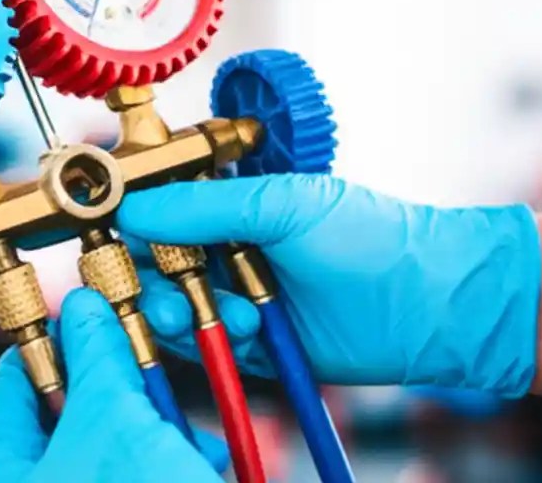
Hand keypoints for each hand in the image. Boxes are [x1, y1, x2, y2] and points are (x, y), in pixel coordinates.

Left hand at [0, 288, 228, 482]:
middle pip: (69, 411)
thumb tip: (83, 307)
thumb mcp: (116, 422)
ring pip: (118, 441)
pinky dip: (177, 457)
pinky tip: (205, 459)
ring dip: (160, 422)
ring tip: (186, 428)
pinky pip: (148, 470)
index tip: (85, 310)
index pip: (10, 388)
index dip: (49, 339)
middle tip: (144, 354)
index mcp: (9, 478)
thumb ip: (96, 358)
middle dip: (118, 382)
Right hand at [117, 174, 541, 395]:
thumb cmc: (371, 237)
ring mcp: (234, 290)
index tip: (109, 230)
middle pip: (148, 260)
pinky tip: (247, 332)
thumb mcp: (285, 205)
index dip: (129, 217)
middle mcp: (224, 242)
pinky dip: (213, 340)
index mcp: (230, 197)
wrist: (432, 304)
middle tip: (171, 296)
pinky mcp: (247, 340)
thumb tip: (132, 207)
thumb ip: (204, 207)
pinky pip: (201, 344)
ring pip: (168, 305)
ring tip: (232, 316)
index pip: (156, 203)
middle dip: (151, 280)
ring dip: (185, 313)